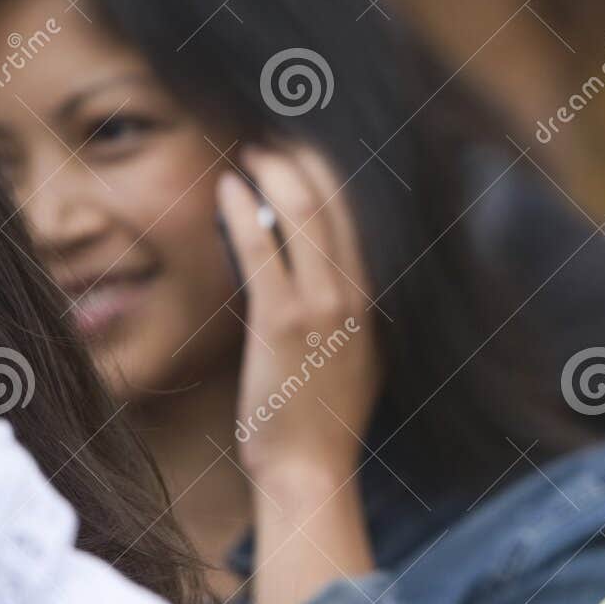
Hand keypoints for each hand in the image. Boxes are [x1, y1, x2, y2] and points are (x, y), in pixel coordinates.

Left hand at [217, 145, 379, 487]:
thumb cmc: (323, 417)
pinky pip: (264, 252)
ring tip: (250, 152)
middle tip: (274, 136)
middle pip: (338, 204)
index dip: (334, 173)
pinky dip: (245, 213)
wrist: (312, 467)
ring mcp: (323, 307)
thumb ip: (349, 310)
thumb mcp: (357, 354)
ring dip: (274, 173)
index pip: (361, 217)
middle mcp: (356, 295)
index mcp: (375, 299)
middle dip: (305, 159)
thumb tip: (325, 268)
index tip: (306, 148)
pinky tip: (229, 190)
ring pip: (306, 216)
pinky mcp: (283, 324)